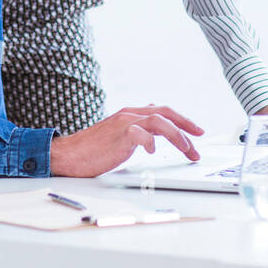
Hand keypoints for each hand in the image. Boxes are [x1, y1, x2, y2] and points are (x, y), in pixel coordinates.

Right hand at [50, 105, 205, 176]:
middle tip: (199, 140)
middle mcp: (130, 114)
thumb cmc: (92, 150)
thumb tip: (153, 135)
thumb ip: (136, 133)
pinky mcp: (118, 134)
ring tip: (186, 149)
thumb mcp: (120, 138)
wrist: (67, 155)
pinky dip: (150, 141)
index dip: (183, 121)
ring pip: (159, 120)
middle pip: (166, 113)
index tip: (197, 133)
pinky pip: (140, 133)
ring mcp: (124, 123)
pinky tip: (152, 151)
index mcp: (131, 115)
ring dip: (177, 136)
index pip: (163, 112)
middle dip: (186, 126)